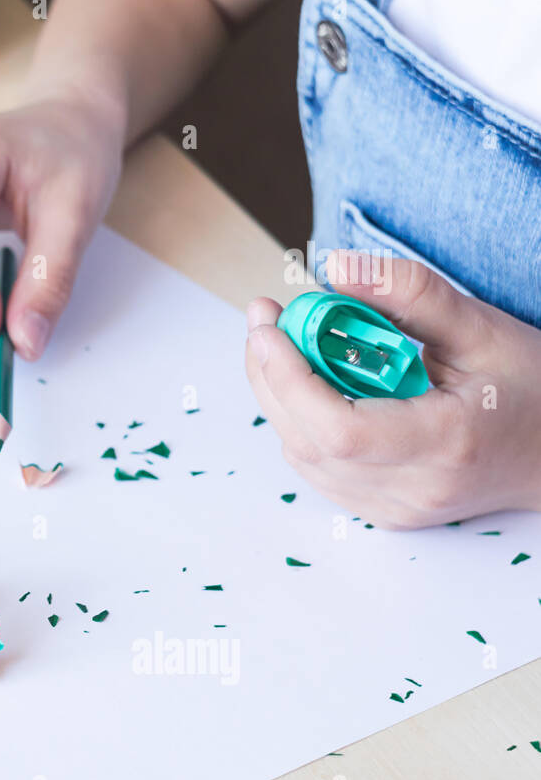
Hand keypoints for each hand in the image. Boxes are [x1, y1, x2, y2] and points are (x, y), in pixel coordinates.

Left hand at [245, 251, 540, 527]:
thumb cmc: (532, 387)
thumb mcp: (481, 328)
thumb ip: (409, 293)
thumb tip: (335, 265)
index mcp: (445, 444)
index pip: (339, 428)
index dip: (288, 377)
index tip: (268, 324)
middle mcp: (415, 488)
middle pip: (307, 442)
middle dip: (270, 375)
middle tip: (264, 319)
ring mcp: (396, 509)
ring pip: (303, 457)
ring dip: (279, 397)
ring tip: (282, 342)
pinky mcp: (384, 513)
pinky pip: (318, 468)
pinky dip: (301, 422)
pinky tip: (311, 383)